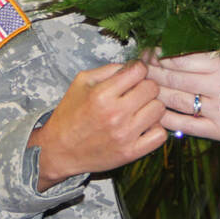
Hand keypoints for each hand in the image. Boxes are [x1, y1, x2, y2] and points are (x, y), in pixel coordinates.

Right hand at [30, 61, 166, 190]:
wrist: (59, 151)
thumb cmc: (69, 115)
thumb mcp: (80, 82)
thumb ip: (108, 69)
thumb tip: (132, 65)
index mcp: (102, 94)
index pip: (139, 70)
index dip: (138, 69)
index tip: (134, 75)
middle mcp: (115, 114)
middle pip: (152, 88)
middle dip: (145, 87)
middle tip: (136, 93)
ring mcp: (125, 135)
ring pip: (159, 109)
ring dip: (151, 107)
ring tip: (139, 110)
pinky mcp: (130, 153)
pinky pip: (160, 135)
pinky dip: (155, 129)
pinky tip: (143, 127)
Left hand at [145, 48, 219, 147]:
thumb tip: (190, 30)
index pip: (180, 56)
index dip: (159, 53)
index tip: (149, 50)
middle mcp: (219, 86)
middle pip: (172, 77)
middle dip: (150, 71)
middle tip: (138, 67)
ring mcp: (218, 110)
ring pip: (174, 100)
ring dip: (154, 93)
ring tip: (142, 87)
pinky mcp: (219, 130)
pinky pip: (185, 125)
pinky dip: (166, 118)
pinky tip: (154, 112)